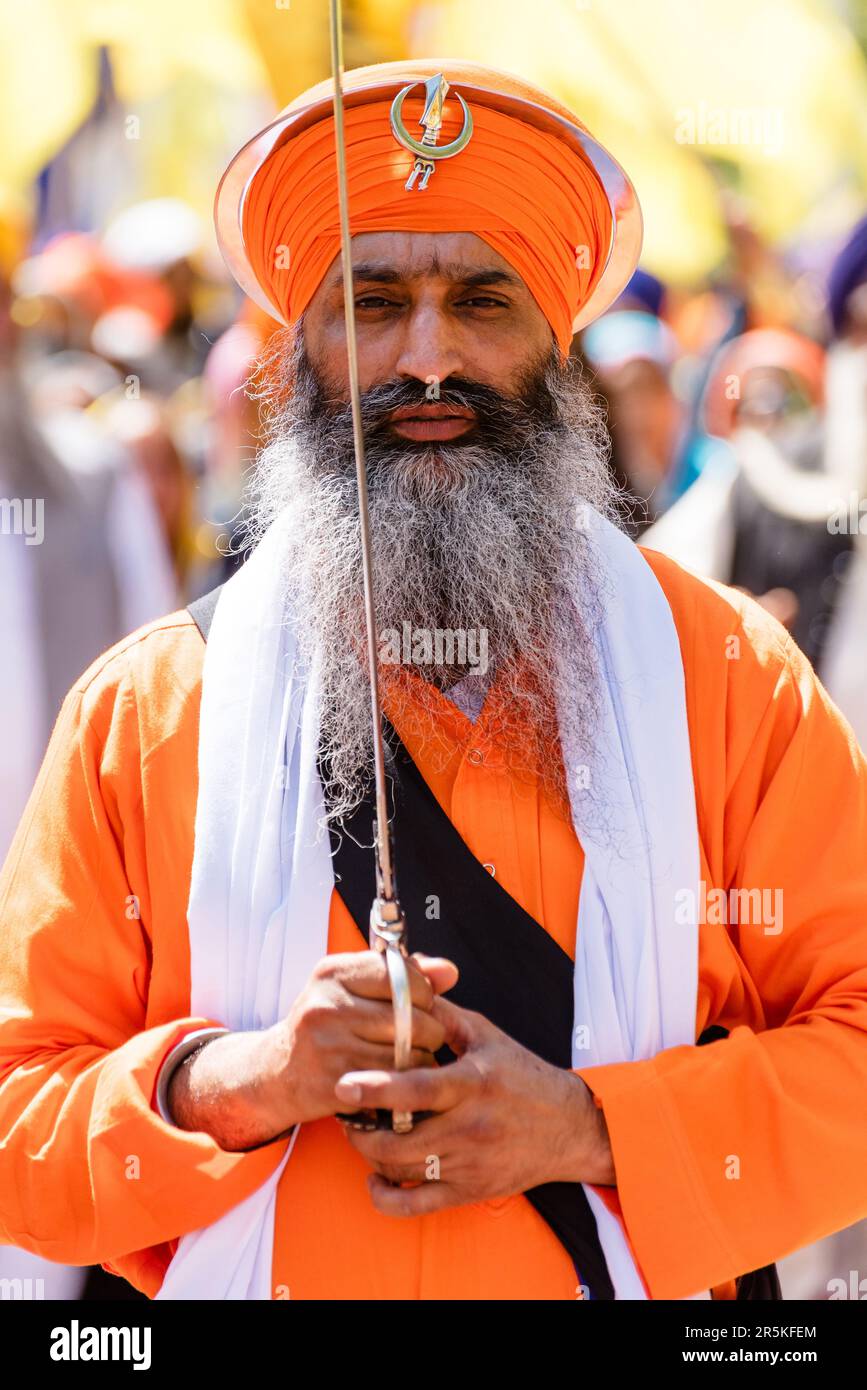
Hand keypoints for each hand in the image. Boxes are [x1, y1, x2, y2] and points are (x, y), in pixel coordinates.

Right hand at [168, 950, 457, 1149]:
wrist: (275, 1074)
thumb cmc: (325, 1025)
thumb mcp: (353, 989)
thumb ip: (403, 976)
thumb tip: (450, 971)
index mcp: (333, 972)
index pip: (403, 976)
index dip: (423, 993)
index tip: (419, 1005)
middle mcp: (327, 1004)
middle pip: (414, 1018)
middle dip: (429, 1032)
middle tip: (421, 1040)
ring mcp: (328, 1045)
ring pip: (408, 1055)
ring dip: (420, 1063)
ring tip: (409, 1061)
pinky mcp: (334, 1083)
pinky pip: (394, 1085)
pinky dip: (404, 1086)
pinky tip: (396, 1082)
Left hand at [334, 995, 614, 1216]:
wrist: (569, 1127)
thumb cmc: (523, 1075)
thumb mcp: (486, 1036)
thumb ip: (442, 1015)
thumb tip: (406, 987)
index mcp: (473, 1083)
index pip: (417, 1089)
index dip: (377, 1089)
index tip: (344, 1085)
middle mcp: (470, 1127)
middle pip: (399, 1141)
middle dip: (360, 1131)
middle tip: (344, 1112)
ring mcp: (469, 1164)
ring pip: (402, 1170)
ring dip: (370, 1156)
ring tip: (359, 1135)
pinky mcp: (470, 1191)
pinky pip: (417, 1206)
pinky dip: (387, 1197)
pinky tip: (376, 1179)